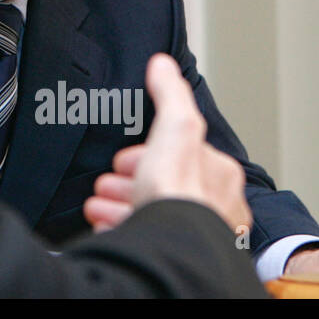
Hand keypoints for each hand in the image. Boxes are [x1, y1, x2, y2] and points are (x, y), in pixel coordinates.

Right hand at [82, 54, 250, 235]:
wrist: (174, 249)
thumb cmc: (178, 195)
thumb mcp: (175, 128)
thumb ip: (170, 96)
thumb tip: (163, 64)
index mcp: (218, 174)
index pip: (178, 154)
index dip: (143, 153)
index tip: (122, 160)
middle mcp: (215, 206)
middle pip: (165, 185)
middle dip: (130, 182)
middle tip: (108, 184)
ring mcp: (197, 235)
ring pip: (156, 214)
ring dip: (122, 205)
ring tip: (100, 206)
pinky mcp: (180, 255)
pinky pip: (151, 238)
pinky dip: (125, 229)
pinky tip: (108, 226)